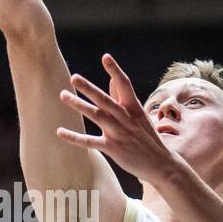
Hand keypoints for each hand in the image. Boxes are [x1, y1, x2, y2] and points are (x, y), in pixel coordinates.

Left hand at [57, 53, 176, 185]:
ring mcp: (120, 133)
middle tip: (73, 77)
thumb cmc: (147, 138)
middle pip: (105, 100)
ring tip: (63, 95)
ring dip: (79, 105)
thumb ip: (123, 98)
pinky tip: (60, 132)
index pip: (125, 84)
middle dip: (89, 88)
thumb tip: (112, 80)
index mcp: (134, 108)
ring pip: (97, 116)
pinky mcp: (114, 149)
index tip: (105, 57)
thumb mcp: (139, 115)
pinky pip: (91, 142)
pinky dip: (75, 137)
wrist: (161, 164)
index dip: (115, 70)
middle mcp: (126, 118)